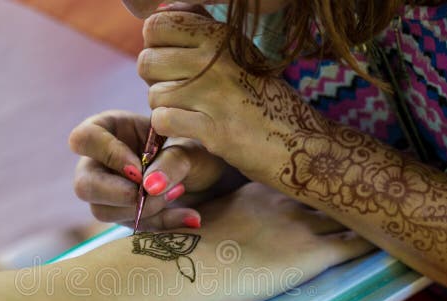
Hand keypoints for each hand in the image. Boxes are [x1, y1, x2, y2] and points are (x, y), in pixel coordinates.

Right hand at [69, 110, 237, 229]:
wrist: (204, 167)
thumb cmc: (191, 145)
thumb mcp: (188, 147)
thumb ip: (170, 161)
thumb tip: (149, 187)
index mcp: (105, 129)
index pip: (83, 139)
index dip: (108, 155)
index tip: (139, 169)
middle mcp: (97, 162)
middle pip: (83, 185)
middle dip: (118, 194)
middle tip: (150, 192)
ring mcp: (105, 192)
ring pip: (102, 211)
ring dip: (142, 209)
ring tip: (176, 193)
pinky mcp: (122, 214)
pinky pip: (132, 226)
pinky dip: (162, 224)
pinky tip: (189, 217)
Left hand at [138, 11, 328, 184]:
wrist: (299, 142)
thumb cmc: (262, 98)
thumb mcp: (239, 53)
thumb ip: (201, 29)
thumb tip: (163, 11)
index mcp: (221, 35)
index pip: (156, 26)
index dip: (156, 47)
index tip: (173, 63)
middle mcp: (216, 59)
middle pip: (147, 61)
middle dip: (156, 80)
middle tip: (180, 93)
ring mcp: (214, 94)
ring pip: (153, 93)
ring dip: (165, 107)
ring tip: (190, 112)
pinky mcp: (212, 128)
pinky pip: (163, 120)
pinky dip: (169, 128)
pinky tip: (189, 128)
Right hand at [195, 183, 373, 300]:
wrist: (191, 263)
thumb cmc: (184, 246)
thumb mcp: (196, 219)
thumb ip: (208, 216)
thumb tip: (196, 222)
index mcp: (257, 193)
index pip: (295, 183)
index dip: (311, 183)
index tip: (324, 181)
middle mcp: (285, 203)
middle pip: (324, 193)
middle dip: (342, 192)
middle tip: (365, 188)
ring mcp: (302, 227)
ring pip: (346, 215)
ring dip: (364, 213)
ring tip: (389, 209)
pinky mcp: (314, 255)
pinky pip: (355, 246)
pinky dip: (374, 242)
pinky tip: (390, 239)